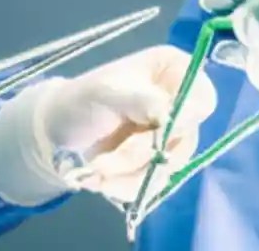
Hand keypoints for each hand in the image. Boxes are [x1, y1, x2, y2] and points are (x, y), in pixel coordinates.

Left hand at [0, 45, 216, 206]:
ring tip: (97, 171)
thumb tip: (169, 115)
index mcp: (172, 72)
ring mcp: (170, 137)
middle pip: (184, 140)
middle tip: (106, 161)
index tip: (158, 132)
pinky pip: (154, 184)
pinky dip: (126, 186)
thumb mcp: (106, 92)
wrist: (57, 129)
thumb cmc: (81, 99)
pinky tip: (100, 180)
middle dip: (142, 154)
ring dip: (130, 175)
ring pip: (169, 167)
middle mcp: (179, 104)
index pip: (202, 98)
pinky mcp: (158, 163)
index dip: (185, 119)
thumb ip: (140, 99)